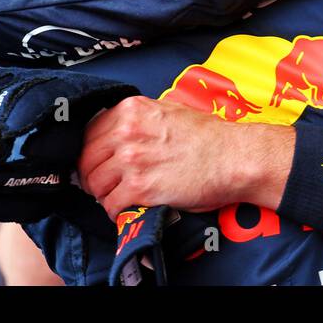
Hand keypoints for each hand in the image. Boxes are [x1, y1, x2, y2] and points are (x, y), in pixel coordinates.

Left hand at [78, 96, 294, 216]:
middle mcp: (127, 132)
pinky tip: (129, 210)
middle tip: (105, 187)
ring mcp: (132, 160)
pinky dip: (116, 212)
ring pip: (95, 185)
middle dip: (93, 177)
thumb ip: (141, 118)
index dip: (91, 153)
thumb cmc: (210, 137)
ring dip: (104, 196)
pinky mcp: (140, 188)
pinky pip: (111, 205)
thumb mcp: (171, 110)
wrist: (235, 158)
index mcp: (132, 110)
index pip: (89, 134)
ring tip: (120, 199)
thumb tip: (120, 132)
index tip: (98, 164)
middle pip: (87, 161)